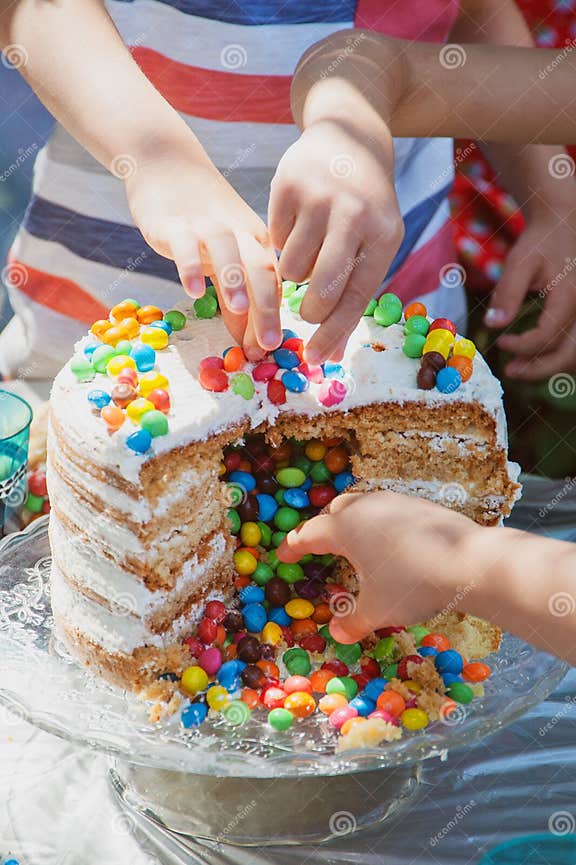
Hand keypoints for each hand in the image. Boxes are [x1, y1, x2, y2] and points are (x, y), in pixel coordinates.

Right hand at [125, 151, 280, 358]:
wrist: (166, 163)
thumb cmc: (202, 219)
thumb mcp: (225, 257)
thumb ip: (234, 300)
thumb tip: (247, 343)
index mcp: (257, 242)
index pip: (273, 284)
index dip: (272, 317)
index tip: (268, 349)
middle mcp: (239, 233)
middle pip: (261, 268)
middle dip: (267, 307)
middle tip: (268, 342)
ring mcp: (207, 225)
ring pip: (228, 250)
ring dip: (235, 280)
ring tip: (239, 309)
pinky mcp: (174, 223)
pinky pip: (185, 245)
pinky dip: (191, 267)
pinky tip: (193, 291)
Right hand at [268, 118, 403, 363]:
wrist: (349, 138)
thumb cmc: (364, 206)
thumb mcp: (375, 243)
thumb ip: (353, 296)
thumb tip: (328, 355)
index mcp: (384, 234)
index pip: (357, 296)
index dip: (334, 333)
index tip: (315, 357)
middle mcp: (355, 215)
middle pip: (322, 287)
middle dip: (311, 309)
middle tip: (306, 310)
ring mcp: (320, 198)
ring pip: (292, 267)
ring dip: (294, 274)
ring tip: (306, 258)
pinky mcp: (289, 185)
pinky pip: (274, 239)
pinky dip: (281, 244)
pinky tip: (296, 228)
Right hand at [277, 491, 480, 642]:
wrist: (469, 562)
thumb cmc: (412, 584)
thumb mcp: (378, 609)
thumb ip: (353, 621)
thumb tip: (338, 634)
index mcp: (345, 528)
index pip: (308, 534)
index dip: (293, 547)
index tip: (283, 556)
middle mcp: (366, 507)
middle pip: (334, 511)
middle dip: (323, 528)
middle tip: (318, 547)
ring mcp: (395, 502)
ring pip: (363, 506)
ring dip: (353, 522)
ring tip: (356, 544)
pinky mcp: (420, 506)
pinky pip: (388, 511)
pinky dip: (380, 524)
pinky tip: (392, 545)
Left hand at [484, 208, 575, 378]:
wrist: (563, 227)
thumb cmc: (540, 243)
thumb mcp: (519, 262)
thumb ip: (507, 293)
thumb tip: (492, 324)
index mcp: (570, 296)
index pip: (547, 336)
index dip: (522, 346)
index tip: (500, 343)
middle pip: (568, 354)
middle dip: (538, 369)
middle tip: (510, 372)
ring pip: (573, 354)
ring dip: (547, 367)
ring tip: (518, 369)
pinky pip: (573, 345)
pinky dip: (556, 357)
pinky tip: (534, 358)